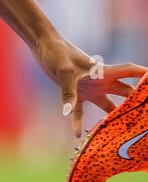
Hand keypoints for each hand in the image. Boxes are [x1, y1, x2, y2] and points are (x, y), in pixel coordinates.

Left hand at [32, 33, 146, 138]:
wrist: (43, 46)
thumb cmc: (57, 53)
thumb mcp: (64, 72)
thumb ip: (69, 92)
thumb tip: (67, 112)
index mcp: (103, 71)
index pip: (129, 71)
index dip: (145, 75)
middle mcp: (100, 81)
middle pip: (125, 92)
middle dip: (137, 102)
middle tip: (145, 115)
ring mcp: (89, 88)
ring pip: (108, 106)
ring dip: (114, 117)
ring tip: (123, 132)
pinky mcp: (75, 93)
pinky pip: (80, 112)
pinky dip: (78, 123)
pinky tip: (77, 135)